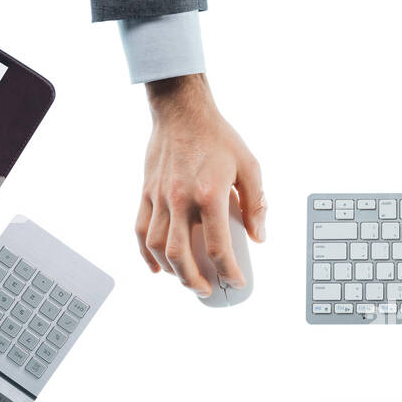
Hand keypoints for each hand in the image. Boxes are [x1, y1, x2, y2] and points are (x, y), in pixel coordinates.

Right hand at [136, 74, 265, 297]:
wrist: (182, 110)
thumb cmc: (217, 136)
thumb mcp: (249, 166)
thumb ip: (256, 204)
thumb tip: (259, 236)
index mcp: (210, 194)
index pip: (217, 246)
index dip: (228, 271)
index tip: (236, 281)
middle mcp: (181, 199)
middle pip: (181, 255)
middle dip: (195, 281)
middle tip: (209, 291)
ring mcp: (160, 197)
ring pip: (157, 247)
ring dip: (171, 271)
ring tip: (187, 280)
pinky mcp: (146, 192)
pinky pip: (141, 229)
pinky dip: (146, 254)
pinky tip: (157, 268)